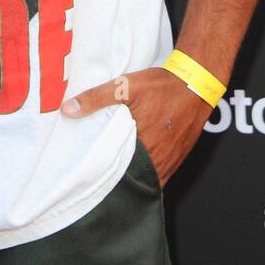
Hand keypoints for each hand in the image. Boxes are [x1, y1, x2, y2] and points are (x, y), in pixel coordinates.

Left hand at [60, 66, 210, 187]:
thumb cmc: (162, 86)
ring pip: (149, 178)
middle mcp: (159, 159)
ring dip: (135, 178)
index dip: (105, 180)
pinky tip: (138, 166)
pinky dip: (149, 173)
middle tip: (100, 181)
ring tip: (116, 177)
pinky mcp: (179, 156)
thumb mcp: (125, 86)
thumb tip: (67, 109)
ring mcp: (171, 160)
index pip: (119, 175)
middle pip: (134, 179)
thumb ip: (96, 98)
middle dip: (119, 182)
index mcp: (143, 146)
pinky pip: (162, 172)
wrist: (197, 82)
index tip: (90, 182)